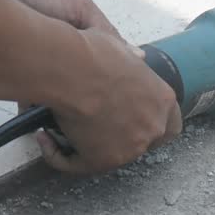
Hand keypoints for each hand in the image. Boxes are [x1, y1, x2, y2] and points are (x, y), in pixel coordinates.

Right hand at [34, 26, 182, 173]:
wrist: (73, 69)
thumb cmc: (95, 54)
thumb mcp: (124, 50)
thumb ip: (134, 61)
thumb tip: (136, 58)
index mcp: (163, 101)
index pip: (171, 124)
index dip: (151, 123)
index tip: (133, 118)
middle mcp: (152, 128)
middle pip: (143, 143)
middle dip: (120, 136)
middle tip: (94, 125)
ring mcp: (129, 149)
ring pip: (109, 154)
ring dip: (87, 144)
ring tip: (61, 127)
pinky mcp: (100, 161)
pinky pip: (77, 164)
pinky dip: (58, 154)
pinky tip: (44, 138)